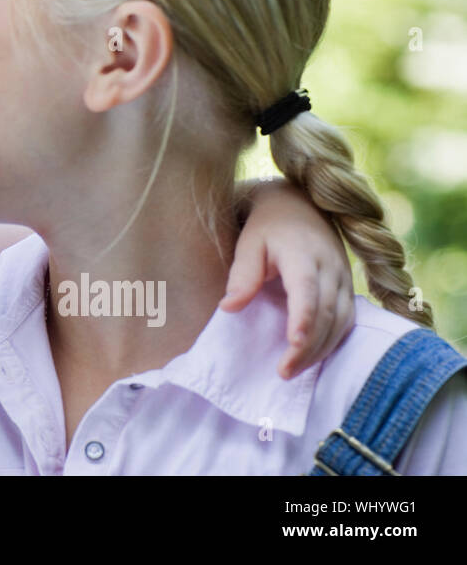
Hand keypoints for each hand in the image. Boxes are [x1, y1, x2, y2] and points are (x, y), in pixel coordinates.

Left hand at [221, 179, 354, 378]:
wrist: (299, 205)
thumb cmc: (267, 226)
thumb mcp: (248, 243)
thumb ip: (242, 275)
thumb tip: (228, 308)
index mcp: (303, 253)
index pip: (307, 288)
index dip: (303, 317)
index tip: (293, 343)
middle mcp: (330, 266)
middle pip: (326, 312)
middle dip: (307, 346)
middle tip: (283, 372)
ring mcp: (344, 277)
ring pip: (341, 321)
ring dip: (320, 350)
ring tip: (293, 370)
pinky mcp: (348, 287)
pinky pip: (347, 320)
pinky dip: (332, 341)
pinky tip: (312, 357)